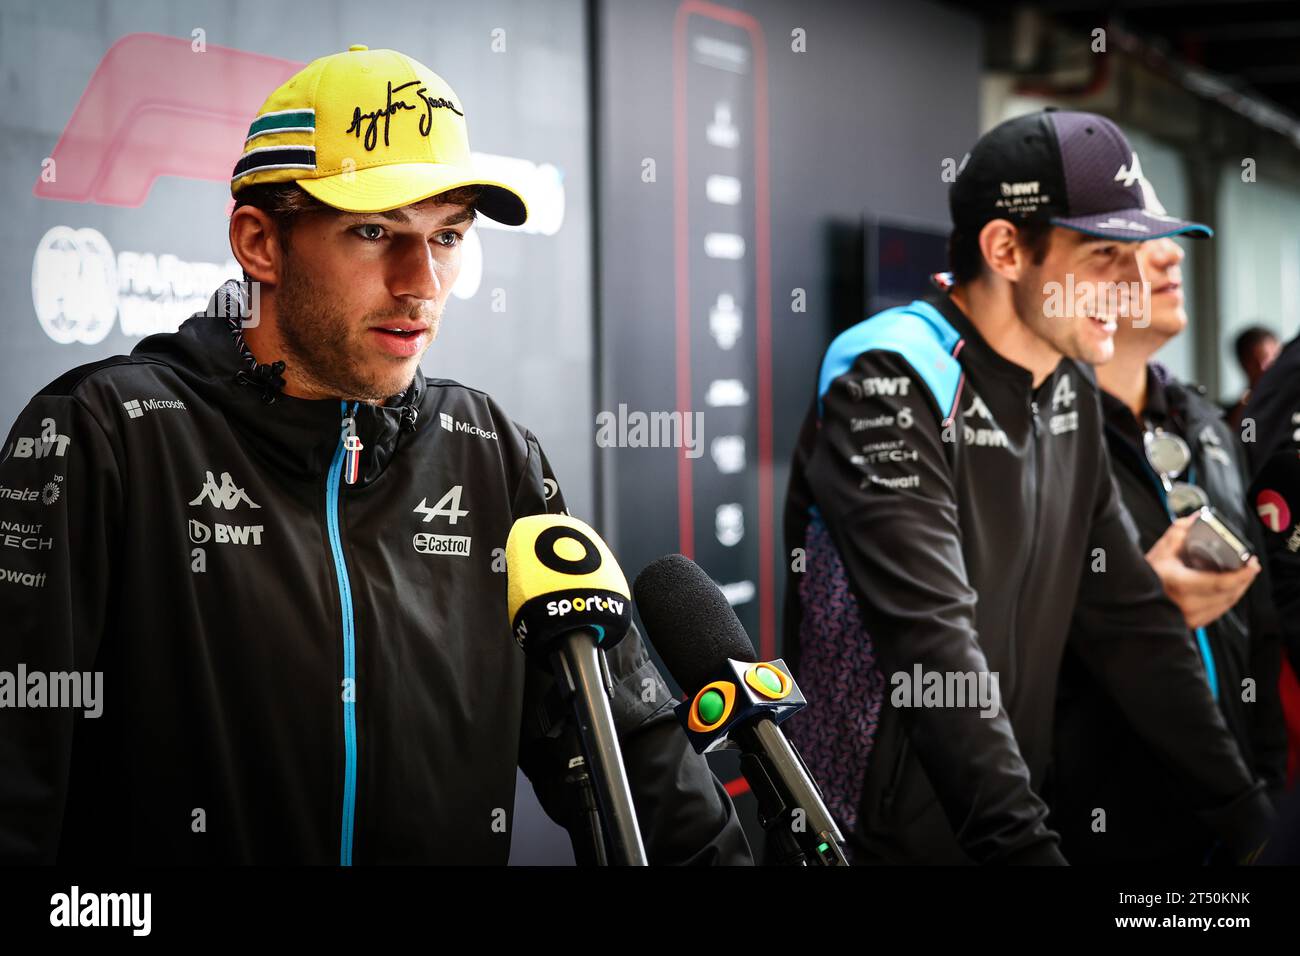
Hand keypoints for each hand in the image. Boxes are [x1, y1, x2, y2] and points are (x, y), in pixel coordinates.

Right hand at [1145, 515, 1259, 628]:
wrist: (1130, 600)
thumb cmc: (1143, 576)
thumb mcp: (1160, 550)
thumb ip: (1179, 531)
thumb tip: (1197, 518)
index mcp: (1179, 584)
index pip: (1220, 583)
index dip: (1241, 574)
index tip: (1252, 563)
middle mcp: (1186, 604)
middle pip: (1228, 594)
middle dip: (1244, 580)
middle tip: (1251, 566)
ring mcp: (1190, 617)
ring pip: (1225, 605)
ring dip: (1237, 590)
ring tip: (1242, 577)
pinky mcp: (1192, 623)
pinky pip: (1217, 612)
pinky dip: (1226, 600)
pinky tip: (1228, 590)